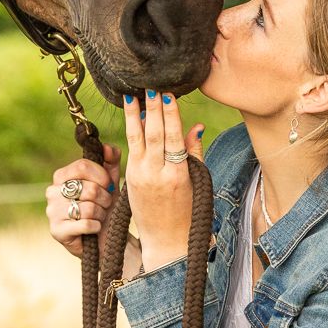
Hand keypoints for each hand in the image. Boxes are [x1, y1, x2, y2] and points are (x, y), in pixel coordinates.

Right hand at [46, 145, 119, 258]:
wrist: (104, 237)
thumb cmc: (104, 205)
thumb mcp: (110, 180)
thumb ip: (110, 160)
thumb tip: (106, 147)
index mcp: (61, 176)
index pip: (82, 166)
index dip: (101, 175)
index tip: (109, 185)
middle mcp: (52, 191)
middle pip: (89, 188)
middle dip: (105, 198)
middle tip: (104, 205)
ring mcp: (52, 212)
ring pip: (88, 207)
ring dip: (101, 214)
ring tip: (98, 217)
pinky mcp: (57, 231)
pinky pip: (86, 224)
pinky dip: (96, 227)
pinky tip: (94, 229)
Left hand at [122, 91, 204, 271]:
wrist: (166, 241)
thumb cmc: (188, 212)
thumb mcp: (197, 183)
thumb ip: (194, 153)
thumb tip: (196, 126)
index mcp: (178, 175)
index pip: (173, 138)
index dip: (170, 115)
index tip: (167, 95)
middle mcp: (157, 174)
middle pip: (155, 135)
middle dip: (152, 109)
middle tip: (150, 86)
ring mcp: (140, 177)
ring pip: (137, 140)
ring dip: (134, 115)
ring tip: (132, 95)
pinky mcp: (130, 179)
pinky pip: (131, 150)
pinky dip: (131, 131)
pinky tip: (130, 115)